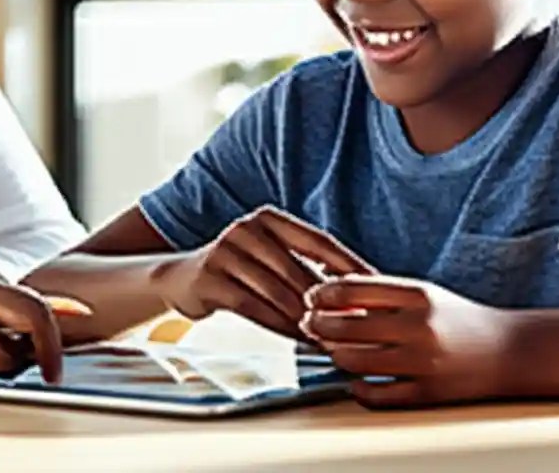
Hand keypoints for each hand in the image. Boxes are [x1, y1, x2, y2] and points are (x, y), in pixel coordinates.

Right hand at [152, 205, 376, 338]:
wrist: (181, 278)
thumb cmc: (239, 271)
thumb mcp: (270, 257)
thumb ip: (306, 267)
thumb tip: (361, 288)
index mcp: (269, 218)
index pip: (319, 241)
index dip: (349, 266)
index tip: (377, 288)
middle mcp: (247, 229)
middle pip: (299, 270)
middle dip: (327, 302)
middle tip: (354, 325)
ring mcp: (225, 251)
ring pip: (277, 292)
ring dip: (305, 319)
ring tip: (329, 339)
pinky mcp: (210, 278)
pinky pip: (253, 307)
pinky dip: (279, 326)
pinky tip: (298, 339)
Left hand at [303, 275, 516, 407]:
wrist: (510, 351)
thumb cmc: (458, 319)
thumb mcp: (422, 294)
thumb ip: (380, 294)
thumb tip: (328, 295)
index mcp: (418, 295)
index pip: (352, 290)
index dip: (322, 294)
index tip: (312, 298)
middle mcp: (420, 327)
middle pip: (346, 327)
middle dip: (319, 326)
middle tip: (310, 325)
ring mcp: (424, 362)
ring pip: (355, 362)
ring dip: (335, 356)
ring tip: (333, 350)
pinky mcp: (428, 394)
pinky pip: (376, 396)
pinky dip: (358, 389)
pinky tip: (356, 382)